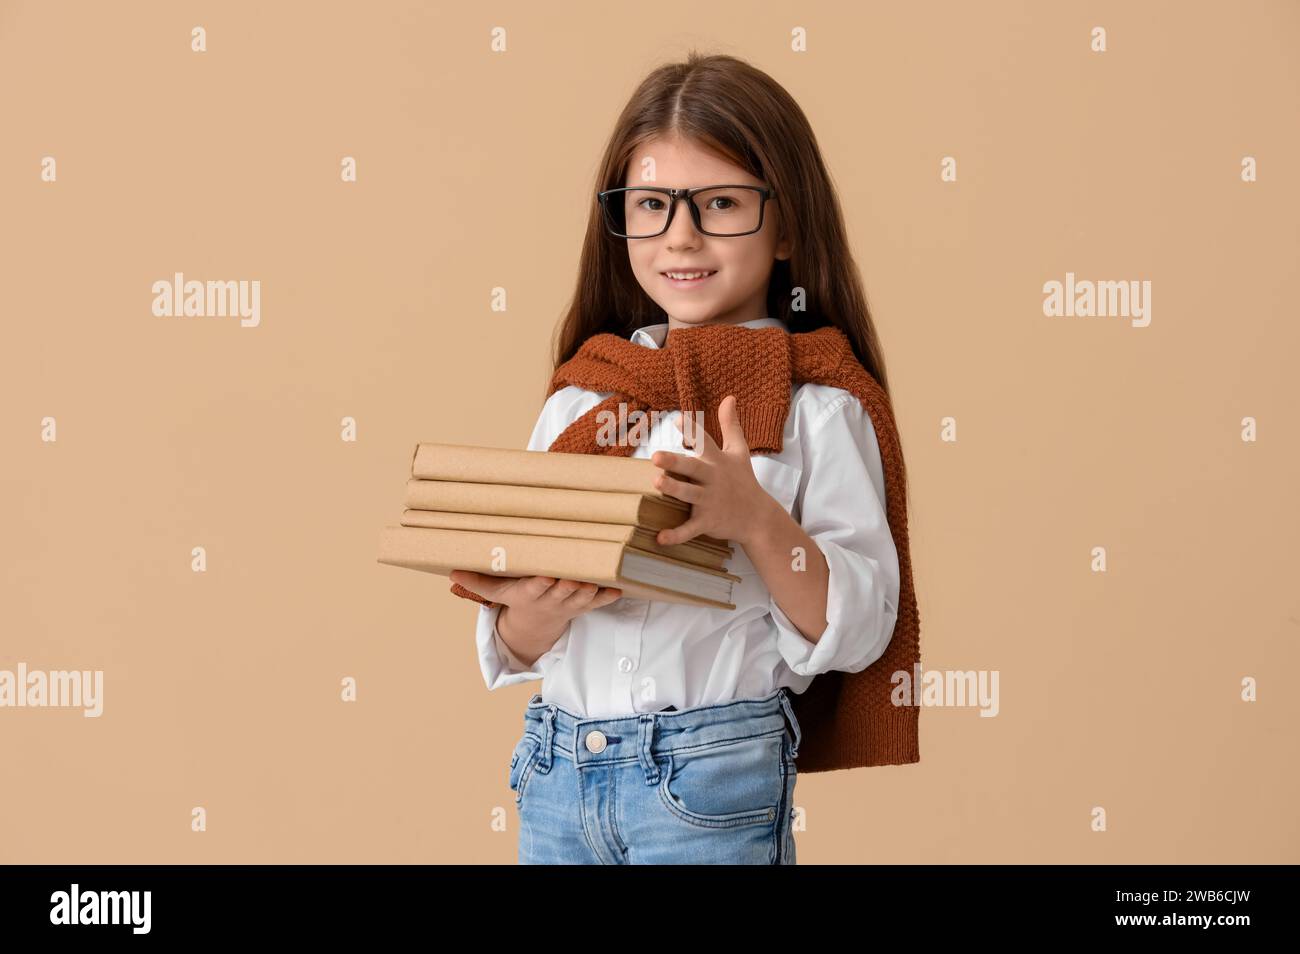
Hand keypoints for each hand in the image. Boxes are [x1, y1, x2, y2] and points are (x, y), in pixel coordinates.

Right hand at [449, 570, 621, 637]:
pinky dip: (608, 597)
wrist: (537, 626)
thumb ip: (477, 583)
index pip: (535, 588)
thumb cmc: (517, 599)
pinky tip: (619, 588)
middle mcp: (551, 599)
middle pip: (562, 592)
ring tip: (596, 581)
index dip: (541, 584)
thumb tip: (450, 573)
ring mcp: (570, 603)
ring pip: (582, 598)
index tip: (546, 576)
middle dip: (569, 585)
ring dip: (590, 592)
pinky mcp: (584, 604)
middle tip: (576, 576)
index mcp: (530, 594)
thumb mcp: (497, 593)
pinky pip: (599, 603)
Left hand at [649, 394, 777, 547]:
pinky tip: (660, 537)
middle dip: (676, 462)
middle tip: (657, 456)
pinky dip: (676, 535)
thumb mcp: (738, 451)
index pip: (705, 442)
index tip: (678, 418)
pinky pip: (690, 530)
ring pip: (689, 496)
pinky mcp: (707, 522)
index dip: (692, 430)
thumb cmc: (743, 480)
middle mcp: (713, 480)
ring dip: (674, 490)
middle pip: (693, 469)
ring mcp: (710, 502)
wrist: (757, 517)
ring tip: (657, 483)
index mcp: (717, 461)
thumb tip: (729, 397)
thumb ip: (731, 425)